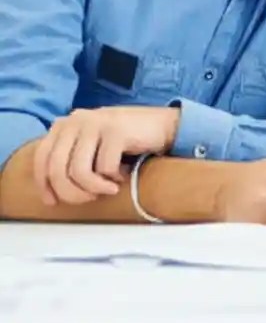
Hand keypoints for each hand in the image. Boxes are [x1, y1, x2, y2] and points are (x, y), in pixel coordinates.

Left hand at [33, 106, 179, 205]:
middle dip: (71, 192)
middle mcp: (77, 119)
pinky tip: (123, 175)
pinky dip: (113, 179)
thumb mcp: (91, 145)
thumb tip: (50, 190)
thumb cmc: (127, 141)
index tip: (54, 202)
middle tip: (90, 199)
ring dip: (93, 188)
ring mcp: (96, 123)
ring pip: (78, 171)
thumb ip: (70, 156)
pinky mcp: (116, 131)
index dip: (45, 184)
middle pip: (57, 168)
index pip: (42, 158)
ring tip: (108, 189)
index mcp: (66, 123)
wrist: (165, 125)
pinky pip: (104, 168)